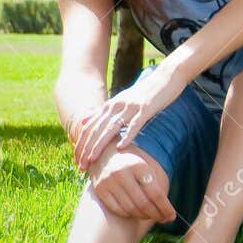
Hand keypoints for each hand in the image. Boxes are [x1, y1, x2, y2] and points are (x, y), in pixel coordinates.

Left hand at [73, 63, 188, 169]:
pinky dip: (127, 136)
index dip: (81, 144)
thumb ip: (103, 111)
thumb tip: (83, 121)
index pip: (89, 128)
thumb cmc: (146, 92)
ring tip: (92, 160)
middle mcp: (116, 106)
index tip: (76, 160)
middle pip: (96, 130)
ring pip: (111, 128)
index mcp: (110, 105)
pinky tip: (121, 148)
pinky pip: (135, 124)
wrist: (166, 76)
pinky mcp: (146, 108)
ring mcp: (131, 107)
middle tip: (80, 166)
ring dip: (100, 145)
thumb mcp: (121, 100)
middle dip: (86, 149)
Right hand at [88, 147, 175, 223]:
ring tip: (152, 217)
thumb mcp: (148, 166)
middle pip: (143, 203)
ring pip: (130, 209)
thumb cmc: (134, 162)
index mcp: (139, 166)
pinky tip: (137, 214)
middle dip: (156, 215)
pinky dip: (129, 215)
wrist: (106, 152)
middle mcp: (122, 173)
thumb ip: (157, 184)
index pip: (156, 193)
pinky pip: (117, 209)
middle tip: (164, 220)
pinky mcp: (99, 189)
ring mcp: (108, 182)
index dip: (165, 208)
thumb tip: (167, 209)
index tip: (172, 217)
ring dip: (144, 216)